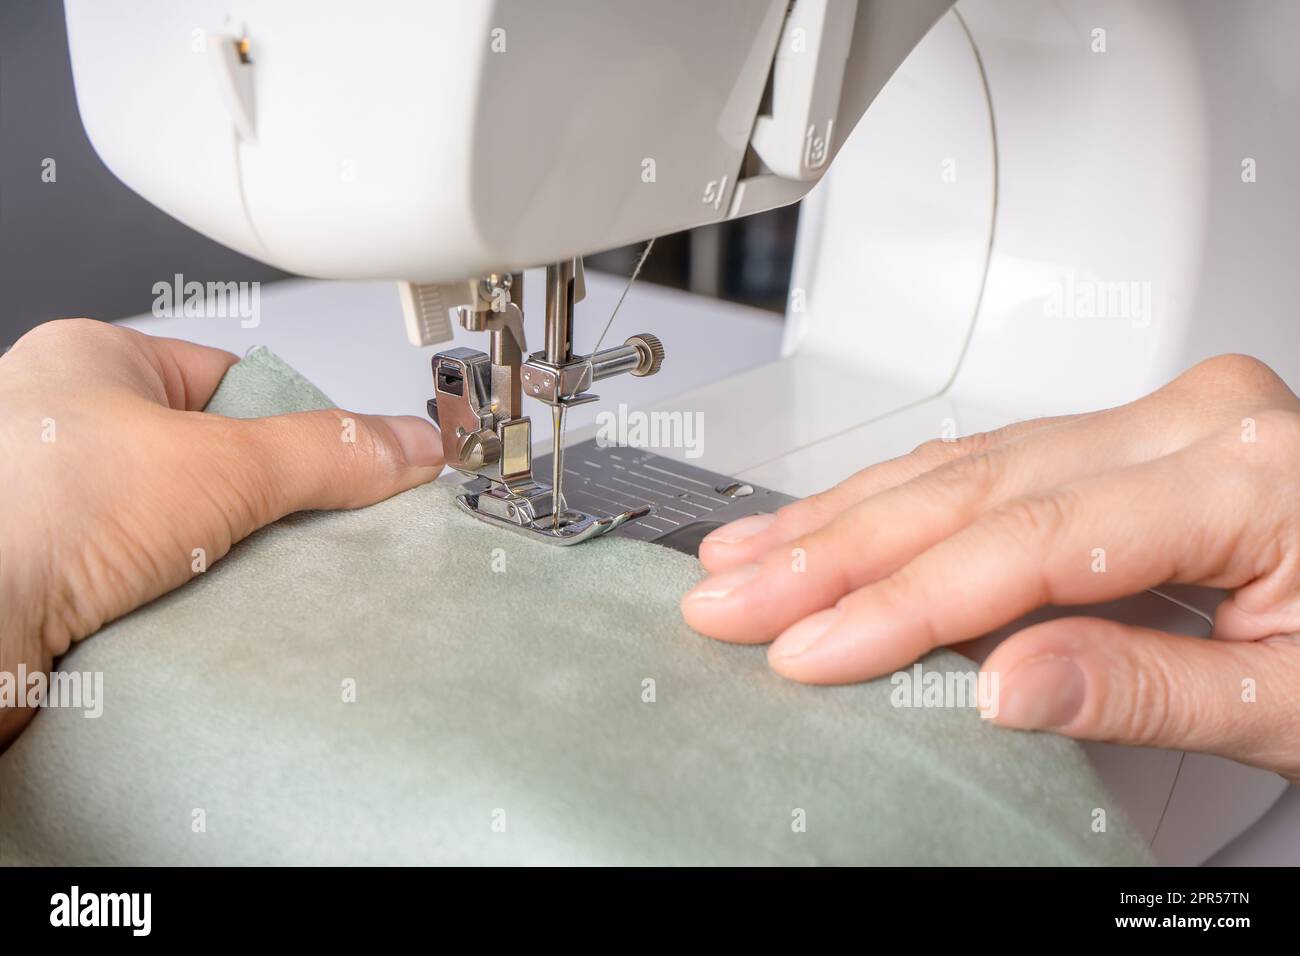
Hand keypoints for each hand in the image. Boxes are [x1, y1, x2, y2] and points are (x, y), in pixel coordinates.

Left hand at [0, 319, 443, 743]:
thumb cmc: (28, 518)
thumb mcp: (218, 465)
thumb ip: (325, 452)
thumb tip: (407, 445)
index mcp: (95, 362)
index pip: (235, 379)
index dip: (298, 420)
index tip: (348, 462)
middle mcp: (71, 429)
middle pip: (221, 461)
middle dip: (270, 504)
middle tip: (313, 533)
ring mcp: (65, 512)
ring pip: (194, 532)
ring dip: (233, 563)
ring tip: (261, 583)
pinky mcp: (66, 584)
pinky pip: (163, 586)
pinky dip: (197, 606)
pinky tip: (218, 618)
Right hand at [682, 354, 1299, 782]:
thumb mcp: (1295, 701)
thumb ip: (1141, 687)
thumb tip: (1001, 684)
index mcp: (1246, 471)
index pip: (1029, 545)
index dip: (904, 604)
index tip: (810, 648)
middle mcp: (1193, 419)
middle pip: (973, 487)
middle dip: (834, 551)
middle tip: (730, 594)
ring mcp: (1158, 416)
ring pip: (964, 461)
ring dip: (844, 517)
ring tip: (746, 555)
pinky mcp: (1128, 434)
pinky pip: (991, 458)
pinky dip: (899, 498)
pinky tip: (830, 519)